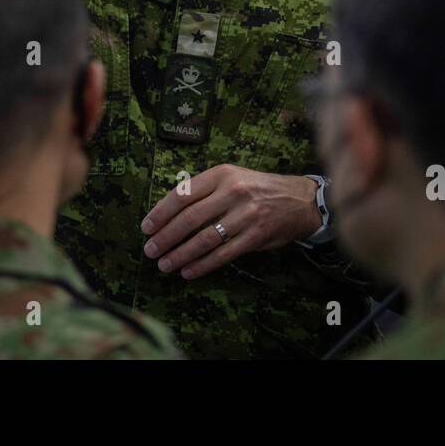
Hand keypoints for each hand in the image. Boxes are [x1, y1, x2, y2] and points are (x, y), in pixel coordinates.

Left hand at [140, 164, 319, 279]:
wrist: (299, 199)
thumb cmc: (257, 188)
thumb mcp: (232, 177)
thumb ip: (205, 191)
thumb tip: (168, 214)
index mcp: (222, 174)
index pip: (183, 194)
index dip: (161, 212)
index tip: (146, 227)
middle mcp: (233, 192)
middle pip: (190, 218)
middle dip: (166, 237)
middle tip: (150, 250)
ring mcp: (246, 215)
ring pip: (204, 239)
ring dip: (180, 254)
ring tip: (164, 264)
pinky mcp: (256, 236)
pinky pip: (223, 254)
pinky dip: (202, 265)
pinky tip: (188, 271)